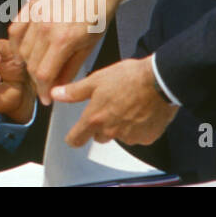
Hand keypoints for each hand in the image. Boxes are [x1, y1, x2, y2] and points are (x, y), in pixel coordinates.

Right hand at [9, 0, 131, 103]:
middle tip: (44, 85)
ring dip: (27, 62)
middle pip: (30, 63)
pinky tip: (23, 50)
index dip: (43, 91)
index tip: (47, 99)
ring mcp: (36, 14)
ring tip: (35, 68)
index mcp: (63, 40)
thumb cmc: (97, 17)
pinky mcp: (31, 4)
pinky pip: (15, 28)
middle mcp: (45, 27)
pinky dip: (16, 42)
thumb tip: (58, 89)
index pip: (43, 74)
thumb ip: (70, 69)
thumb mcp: (89, 47)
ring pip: (22, 48)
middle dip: (36, 80)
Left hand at [52, 57, 178, 146]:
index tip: (73, 137)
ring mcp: (130, 136)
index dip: (73, 138)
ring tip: (127, 105)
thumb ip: (74, 91)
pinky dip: (137, 127)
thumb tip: (56, 95)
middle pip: (98, 137)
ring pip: (119, 136)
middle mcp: (111, 131)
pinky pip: (137, 136)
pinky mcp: (147, 137)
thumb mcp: (96, 80)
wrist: (159, 80)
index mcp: (96, 118)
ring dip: (120, 126)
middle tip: (108, 107)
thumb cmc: (128, 77)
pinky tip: (140, 111)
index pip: (77, 139)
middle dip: (100, 126)